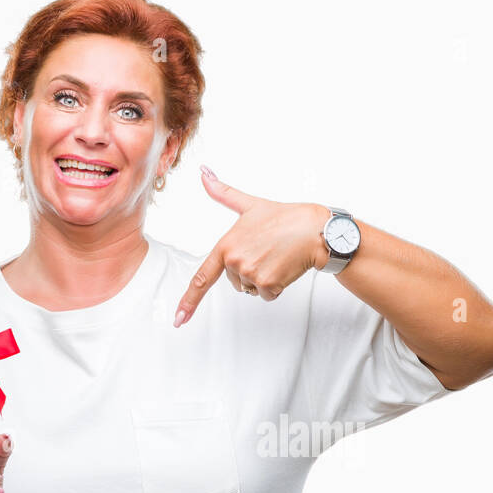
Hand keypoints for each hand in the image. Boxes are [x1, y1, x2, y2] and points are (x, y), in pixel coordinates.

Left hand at [174, 167, 329, 326]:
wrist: (314, 230)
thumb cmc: (284, 217)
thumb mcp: (250, 204)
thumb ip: (223, 193)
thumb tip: (204, 173)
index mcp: (226, 245)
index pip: (202, 278)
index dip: (188, 301)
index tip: (178, 319)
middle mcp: (235, 262)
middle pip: (233, 281)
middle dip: (247, 270)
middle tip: (265, 251)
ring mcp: (251, 274)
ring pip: (250, 288)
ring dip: (262, 278)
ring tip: (275, 257)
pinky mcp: (268, 285)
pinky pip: (266, 295)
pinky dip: (275, 286)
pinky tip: (283, 267)